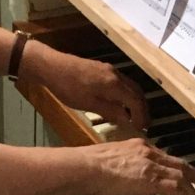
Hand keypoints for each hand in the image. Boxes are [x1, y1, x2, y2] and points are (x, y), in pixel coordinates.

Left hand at [24, 45, 150, 130]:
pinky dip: (126, 94)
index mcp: (114, 84)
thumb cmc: (68, 87)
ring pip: (131, 86)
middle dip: (142, 108)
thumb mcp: (89, 104)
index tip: (142, 128)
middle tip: (143, 123)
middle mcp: (116, 75)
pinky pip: (122, 83)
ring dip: (135, 101)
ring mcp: (110, 70)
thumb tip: (127, 119)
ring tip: (133, 115)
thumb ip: (110, 111)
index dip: (141, 116)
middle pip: (137, 92)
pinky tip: (120, 103)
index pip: (136, 101)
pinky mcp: (103, 68)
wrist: (52, 65)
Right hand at [80, 138, 194, 194]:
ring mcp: (151, 164)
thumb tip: (126, 183)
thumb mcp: (111, 162)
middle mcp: (148, 151)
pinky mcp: (151, 178)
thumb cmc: (89, 167)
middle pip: (179, 163)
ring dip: (193, 188)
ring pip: (181, 175)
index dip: (177, 167)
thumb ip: (123, 170)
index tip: (183, 174)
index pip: (165, 156)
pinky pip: (175, 187)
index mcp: (138, 146)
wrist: (85, 167)